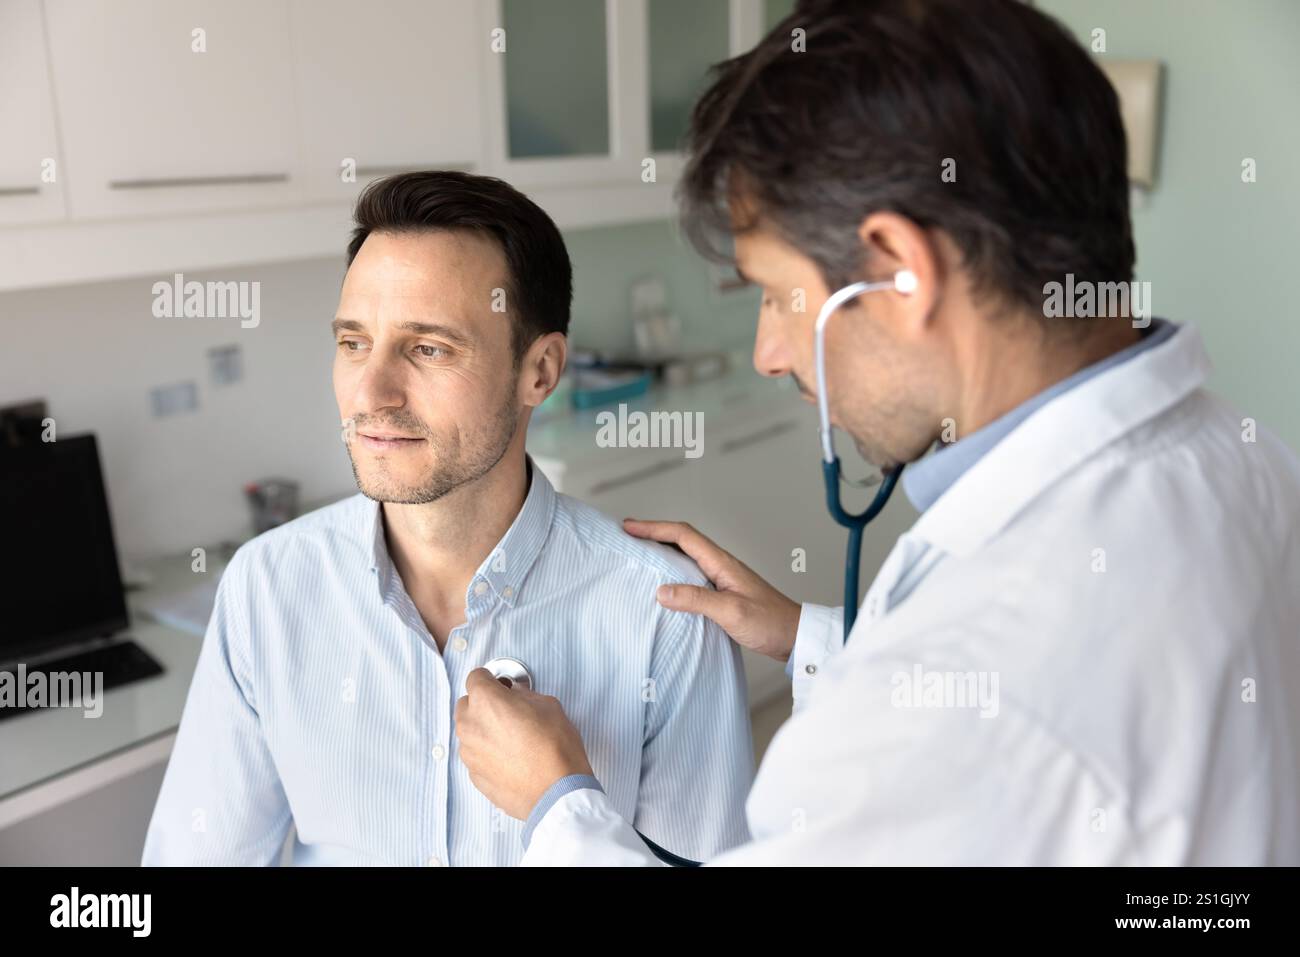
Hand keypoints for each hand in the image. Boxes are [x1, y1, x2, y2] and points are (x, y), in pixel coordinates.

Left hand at [455, 668, 594, 820]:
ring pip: (470, 732)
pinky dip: (488, 753)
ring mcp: (470, 753)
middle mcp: (470, 725)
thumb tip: (518, 698)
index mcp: (486, 701)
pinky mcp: (474, 775)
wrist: (557, 792)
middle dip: (484, 704)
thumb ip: (525, 696)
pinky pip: (476, 755)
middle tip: (509, 710)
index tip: (501, 685)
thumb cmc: (555, 749)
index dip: (492, 680)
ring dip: (484, 730)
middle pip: (467, 704)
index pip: (476, 677)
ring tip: (512, 738)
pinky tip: (511, 758)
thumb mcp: (548, 705)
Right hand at [623, 518, 800, 661]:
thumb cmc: (771, 623)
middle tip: (627, 535)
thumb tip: (661, 591)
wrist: (795, 637)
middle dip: (653, 534)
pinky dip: (673, 573)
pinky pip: (692, 575)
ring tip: (639, 555)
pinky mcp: (723, 593)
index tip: (629, 526)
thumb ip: (697, 600)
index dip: (654, 528)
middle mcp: (721, 565)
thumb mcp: (731, 611)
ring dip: (662, 552)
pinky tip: (665, 586)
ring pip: (686, 557)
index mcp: (722, 563)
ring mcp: (723, 578)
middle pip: (682, 540)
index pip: (683, 535)